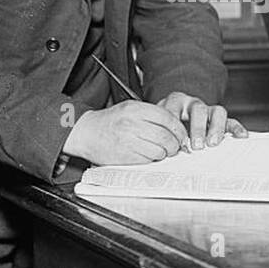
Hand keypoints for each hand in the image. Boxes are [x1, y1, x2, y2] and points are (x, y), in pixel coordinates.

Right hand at [62, 101, 189, 165]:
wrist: (87, 132)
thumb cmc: (111, 121)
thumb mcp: (131, 108)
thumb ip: (152, 114)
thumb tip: (175, 126)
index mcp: (136, 109)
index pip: (167, 118)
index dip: (179, 128)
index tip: (181, 134)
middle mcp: (132, 124)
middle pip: (166, 136)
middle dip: (175, 144)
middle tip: (176, 146)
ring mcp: (129, 141)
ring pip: (159, 150)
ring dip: (165, 153)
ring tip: (163, 151)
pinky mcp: (125, 156)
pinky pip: (148, 160)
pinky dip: (153, 159)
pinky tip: (150, 154)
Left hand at [155, 91, 248, 148]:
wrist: (175, 115)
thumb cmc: (166, 125)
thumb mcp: (160, 125)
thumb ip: (163, 135)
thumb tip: (164, 152)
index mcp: (174, 102)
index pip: (174, 108)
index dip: (175, 126)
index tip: (176, 143)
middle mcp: (192, 103)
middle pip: (198, 109)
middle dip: (198, 128)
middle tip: (197, 146)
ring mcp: (208, 110)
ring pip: (217, 112)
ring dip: (216, 128)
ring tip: (213, 143)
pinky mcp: (220, 119)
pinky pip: (231, 121)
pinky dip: (236, 129)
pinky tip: (241, 137)